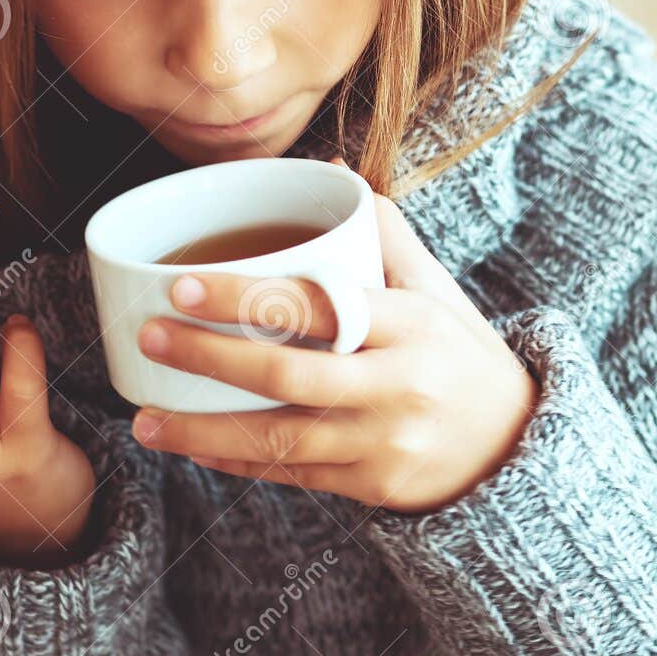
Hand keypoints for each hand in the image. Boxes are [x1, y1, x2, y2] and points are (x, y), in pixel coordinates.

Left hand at [130, 164, 538, 512]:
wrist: (511, 443)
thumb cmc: (458, 351)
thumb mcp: (436, 288)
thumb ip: (385, 231)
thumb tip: (331, 168)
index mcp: (412, 324)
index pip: (317, 305)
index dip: (244, 297)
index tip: (181, 286)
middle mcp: (398, 384)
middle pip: (289, 373)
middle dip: (209, 358)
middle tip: (150, 337)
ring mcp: (384, 442)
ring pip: (279, 438)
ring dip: (203, 430)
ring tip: (145, 419)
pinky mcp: (372, 487)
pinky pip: (291, 474)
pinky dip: (236, 462)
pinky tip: (193, 447)